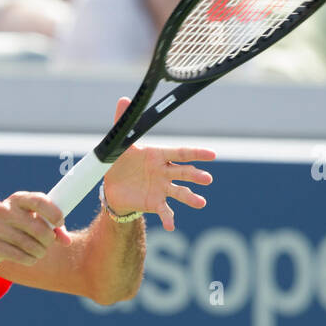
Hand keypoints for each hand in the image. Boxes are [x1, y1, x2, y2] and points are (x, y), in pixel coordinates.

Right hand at [0, 193, 71, 265]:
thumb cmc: (16, 225)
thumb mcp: (32, 219)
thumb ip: (52, 227)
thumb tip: (67, 241)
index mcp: (18, 199)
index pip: (39, 201)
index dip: (54, 213)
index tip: (60, 222)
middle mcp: (5, 210)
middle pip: (37, 228)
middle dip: (48, 239)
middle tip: (48, 243)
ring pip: (28, 244)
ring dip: (40, 252)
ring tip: (40, 252)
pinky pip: (17, 255)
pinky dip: (29, 260)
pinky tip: (30, 258)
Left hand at [101, 95, 214, 231]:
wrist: (112, 187)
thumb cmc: (121, 162)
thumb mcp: (120, 144)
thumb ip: (123, 122)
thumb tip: (124, 99)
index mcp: (159, 156)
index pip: (181, 153)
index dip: (196, 154)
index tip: (212, 155)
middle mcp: (165, 172)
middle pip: (184, 173)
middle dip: (195, 176)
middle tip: (207, 179)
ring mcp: (162, 188)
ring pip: (179, 193)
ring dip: (190, 198)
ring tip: (201, 202)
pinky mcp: (154, 203)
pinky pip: (165, 211)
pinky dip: (169, 218)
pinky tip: (172, 226)